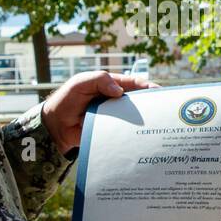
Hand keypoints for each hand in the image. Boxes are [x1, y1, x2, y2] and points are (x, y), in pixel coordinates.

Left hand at [41, 71, 157, 155]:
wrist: (55, 125)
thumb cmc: (67, 99)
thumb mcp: (81, 83)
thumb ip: (100, 80)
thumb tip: (119, 91)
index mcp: (111, 85)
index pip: (134, 84)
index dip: (148, 87)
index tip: (160, 93)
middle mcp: (116, 101)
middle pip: (139, 102)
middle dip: (152, 105)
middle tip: (165, 111)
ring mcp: (115, 117)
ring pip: (135, 118)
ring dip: (146, 122)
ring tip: (159, 126)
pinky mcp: (111, 131)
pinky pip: (125, 132)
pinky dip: (134, 135)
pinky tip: (144, 139)